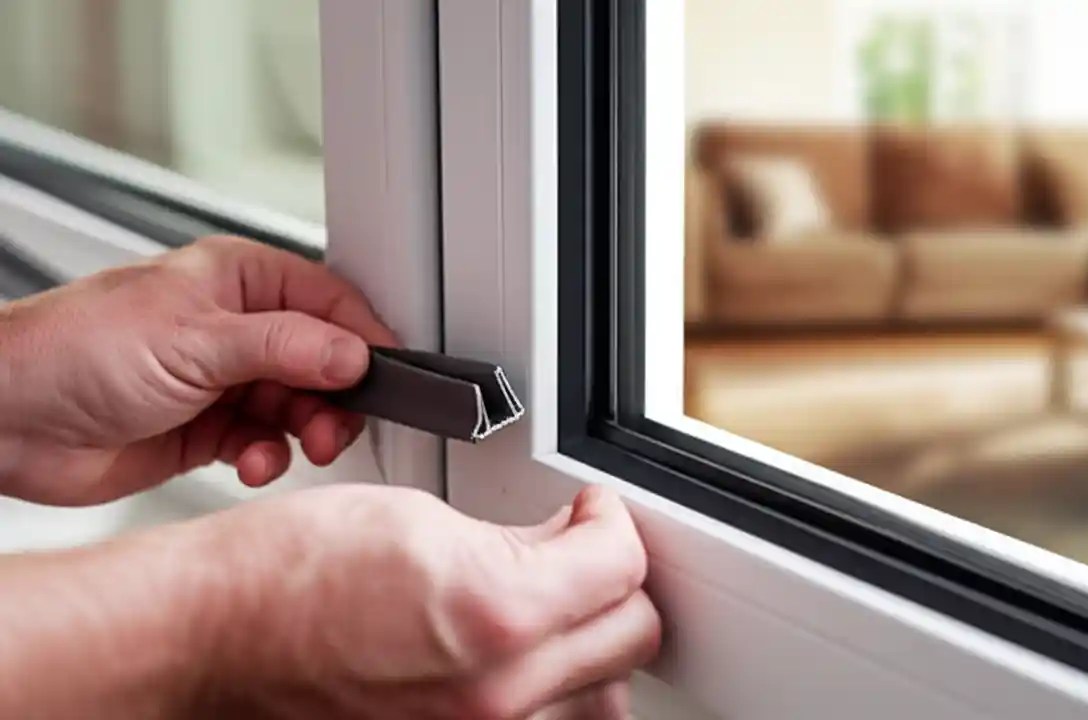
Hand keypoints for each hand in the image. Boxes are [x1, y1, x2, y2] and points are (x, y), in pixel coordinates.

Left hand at [0, 236, 396, 504]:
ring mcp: (224, 379)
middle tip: (329, 426)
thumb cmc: (75, 352)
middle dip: (332, 398)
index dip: (360, 339)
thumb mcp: (196, 340)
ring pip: (300, 407)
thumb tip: (353, 353)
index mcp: (239, 280)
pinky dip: (266, 457)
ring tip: (286, 447)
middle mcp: (237, 327)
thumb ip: (285, 347)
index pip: (328, 301)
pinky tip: (247, 460)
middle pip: (323, 361)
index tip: (383, 375)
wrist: (7, 420)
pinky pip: (267, 443)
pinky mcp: (209, 428)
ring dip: (300, 433)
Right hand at [191, 484, 658, 718]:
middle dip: (613, 581)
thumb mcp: (420, 518)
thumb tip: (567, 544)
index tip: (593, 514)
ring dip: (592, 647)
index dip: (610, 524)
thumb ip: (517, 539)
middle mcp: (496, 697)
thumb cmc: (281, 577)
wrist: (206, 640)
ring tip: (552, 606)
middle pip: (629, 637)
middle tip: (580, 549)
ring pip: (600, 697)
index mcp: (495, 616)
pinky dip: (547, 694)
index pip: (621, 568)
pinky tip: (513, 657)